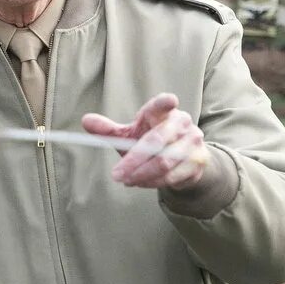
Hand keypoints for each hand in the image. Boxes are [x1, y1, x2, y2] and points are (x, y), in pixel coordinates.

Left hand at [80, 93, 208, 189]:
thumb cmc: (150, 141)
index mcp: (163, 112)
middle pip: (156, 142)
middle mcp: (181, 125)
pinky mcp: (198, 163)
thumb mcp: (129, 134)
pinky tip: (139, 182)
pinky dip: (152, 182)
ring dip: (141, 174)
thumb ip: (108, 129)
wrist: (183, 159)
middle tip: (115, 174)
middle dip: (133, 160)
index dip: (166, 103)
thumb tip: (85, 120)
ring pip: (164, 162)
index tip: (170, 101)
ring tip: (125, 180)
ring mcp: (193, 144)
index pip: (164, 105)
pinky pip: (172, 176)